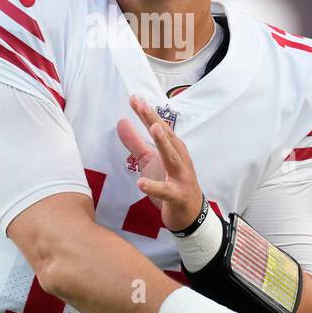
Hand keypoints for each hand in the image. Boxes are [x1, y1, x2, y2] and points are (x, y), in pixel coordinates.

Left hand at [116, 94, 203, 231]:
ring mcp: (181, 177)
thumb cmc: (171, 182)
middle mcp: (180, 158)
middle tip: (142, 104)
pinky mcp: (178, 195)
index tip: (134, 98)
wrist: (190, 214)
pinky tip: (141, 182)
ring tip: (153, 129)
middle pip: (167, 137)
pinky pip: (165, 190)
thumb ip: (136, 142)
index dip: (146, 113)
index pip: (159, 127)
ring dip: (164, 143)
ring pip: (172, 158)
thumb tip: (121, 121)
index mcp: (173, 148)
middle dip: (154, 120)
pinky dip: (154, 186)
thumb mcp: (150, 160)